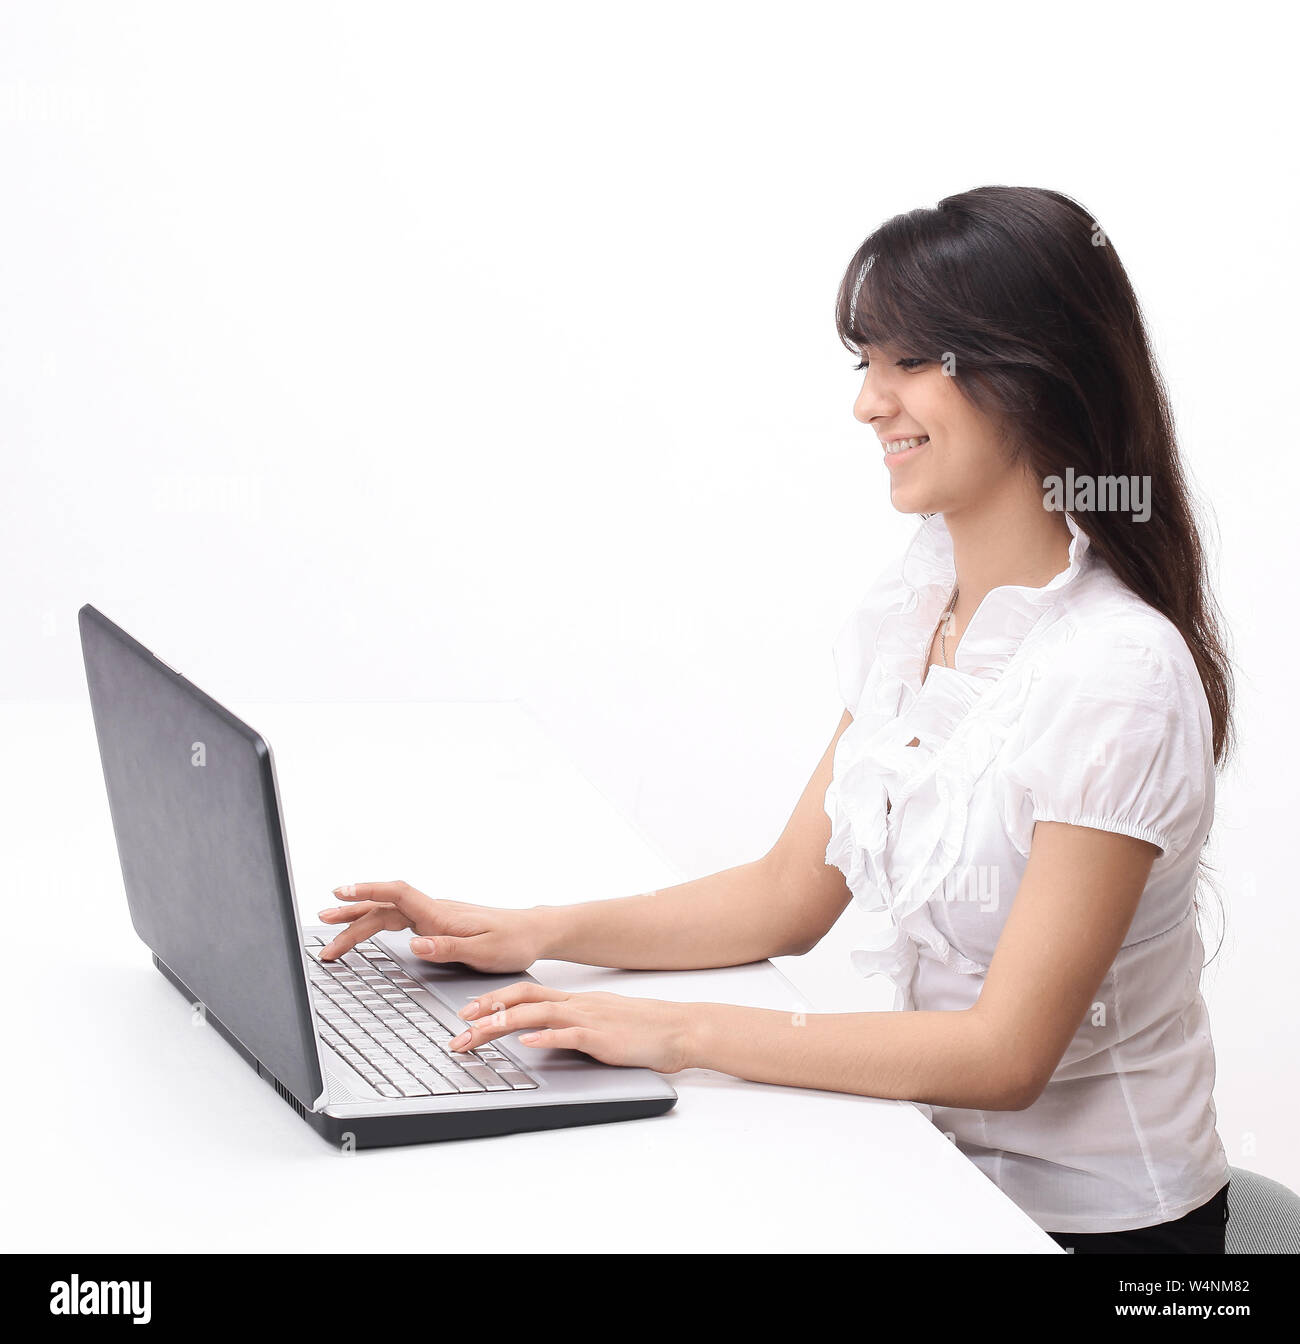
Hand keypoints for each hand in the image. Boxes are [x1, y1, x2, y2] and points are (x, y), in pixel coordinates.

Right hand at [317, 880, 546, 973]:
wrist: (534, 932)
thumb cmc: (514, 941)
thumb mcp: (485, 950)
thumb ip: (449, 948)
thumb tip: (416, 943)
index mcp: (442, 914)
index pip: (398, 894)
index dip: (368, 892)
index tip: (341, 893)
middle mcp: (434, 911)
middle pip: (384, 907)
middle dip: (351, 915)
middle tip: (323, 928)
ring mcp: (434, 916)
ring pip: (388, 913)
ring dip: (359, 921)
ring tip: (333, 930)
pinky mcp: (437, 924)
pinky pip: (399, 920)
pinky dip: (376, 924)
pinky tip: (366, 929)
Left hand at [446, 981, 696, 1073]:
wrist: (676, 1028)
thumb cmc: (640, 1029)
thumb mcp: (598, 1022)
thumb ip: (570, 1025)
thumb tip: (541, 1034)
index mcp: (574, 1000)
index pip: (526, 991)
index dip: (494, 997)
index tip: (466, 1010)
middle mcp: (576, 1004)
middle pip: (523, 999)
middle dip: (487, 1010)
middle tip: (459, 1025)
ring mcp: (588, 1018)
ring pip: (538, 1013)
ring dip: (504, 1022)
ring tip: (478, 1033)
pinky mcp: (601, 1036)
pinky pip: (569, 1034)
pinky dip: (546, 1036)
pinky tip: (528, 1042)